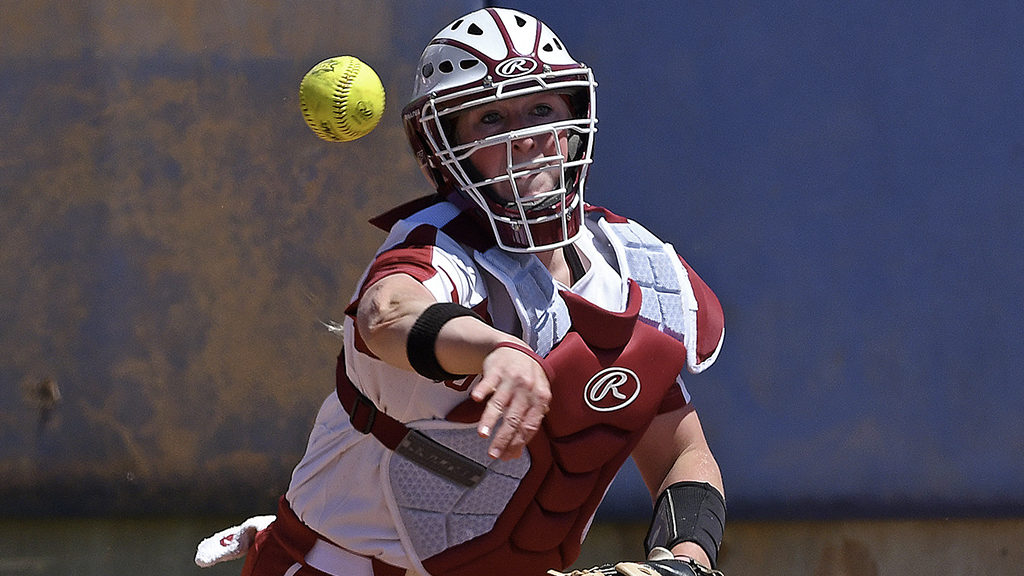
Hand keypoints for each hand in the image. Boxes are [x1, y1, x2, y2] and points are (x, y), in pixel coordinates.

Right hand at [470, 342, 551, 459]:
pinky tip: (476, 399)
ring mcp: (511, 379)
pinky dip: (482, 389)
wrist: (516, 350)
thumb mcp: (536, 398)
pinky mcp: (496, 370)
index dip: (518, 443)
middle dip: (503, 438)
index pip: (529, 426)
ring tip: (483, 434)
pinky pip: (488, 381)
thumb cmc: (527, 379)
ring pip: (500, 402)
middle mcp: (527, 389)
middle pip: (514, 418)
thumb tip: (516, 452)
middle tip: (494, 453)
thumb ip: (528, 423)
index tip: (507, 456)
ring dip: (490, 419)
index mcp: (540, 399)